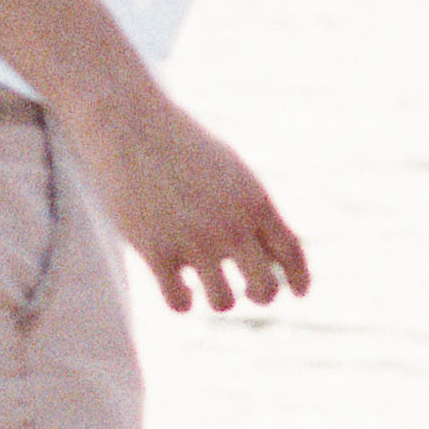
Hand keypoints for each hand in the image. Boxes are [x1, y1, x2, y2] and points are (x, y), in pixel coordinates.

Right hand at [56, 81, 310, 312]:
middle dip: (261, 296)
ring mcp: (194, 241)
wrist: (129, 126)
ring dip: (219, 299)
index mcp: (255, 201)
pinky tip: (178, 291)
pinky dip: (183, 301)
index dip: (299, 278)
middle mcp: (231, 225)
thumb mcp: (228, 170)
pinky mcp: (156, 252)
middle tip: (249, 293)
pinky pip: (180, 303)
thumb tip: (272, 256)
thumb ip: (252, 210)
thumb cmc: (180, 145)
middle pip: (265, 288)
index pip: (292, 252)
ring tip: (206, 286)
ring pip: (223, 302)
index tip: (298, 293)